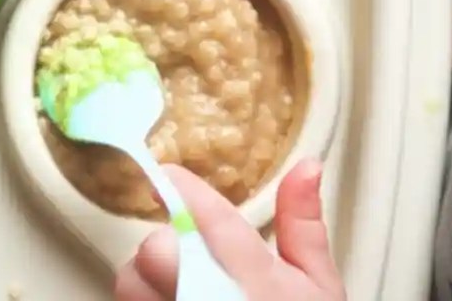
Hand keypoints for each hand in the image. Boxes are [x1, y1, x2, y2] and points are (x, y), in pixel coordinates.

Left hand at [116, 159, 345, 299]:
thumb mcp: (319, 286)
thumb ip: (304, 225)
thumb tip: (306, 165)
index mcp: (261, 286)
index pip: (212, 225)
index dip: (184, 192)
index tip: (170, 175)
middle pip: (157, 252)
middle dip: (164, 242)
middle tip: (183, 249)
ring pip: (131, 282)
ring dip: (146, 275)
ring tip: (180, 283)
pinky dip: (145, 299)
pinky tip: (172, 300)